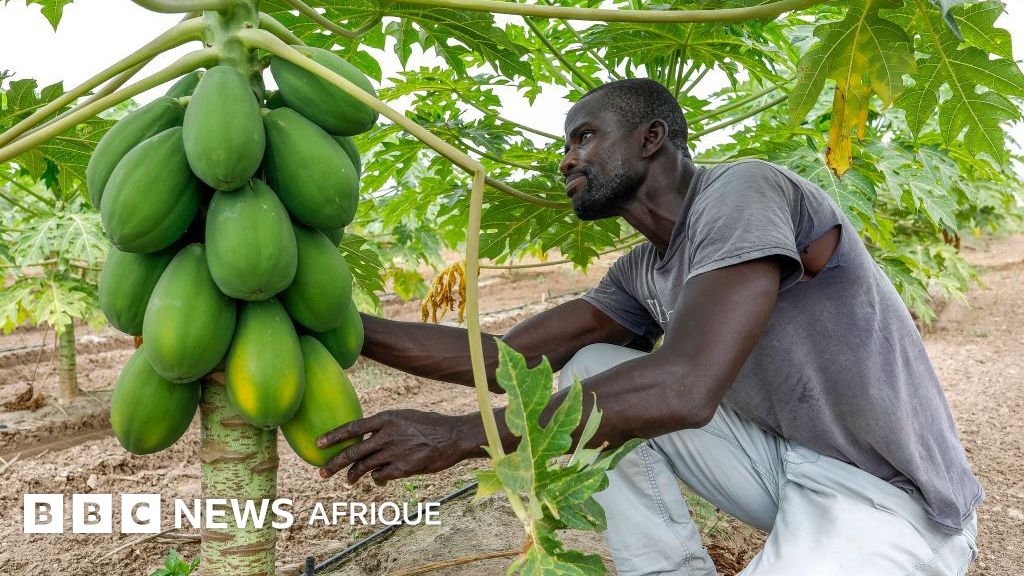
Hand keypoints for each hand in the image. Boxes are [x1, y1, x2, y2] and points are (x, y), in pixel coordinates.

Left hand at [317, 409, 477, 484]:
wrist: (453, 436)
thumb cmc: (430, 425)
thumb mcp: (405, 416)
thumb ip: (385, 425)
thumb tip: (367, 434)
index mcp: (386, 418)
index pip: (352, 427)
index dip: (333, 436)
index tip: (318, 443)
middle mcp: (386, 435)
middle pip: (352, 451)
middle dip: (334, 463)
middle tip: (322, 472)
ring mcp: (394, 452)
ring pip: (363, 467)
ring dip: (353, 476)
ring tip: (349, 481)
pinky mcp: (402, 468)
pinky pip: (380, 477)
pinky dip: (377, 479)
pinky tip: (379, 480)